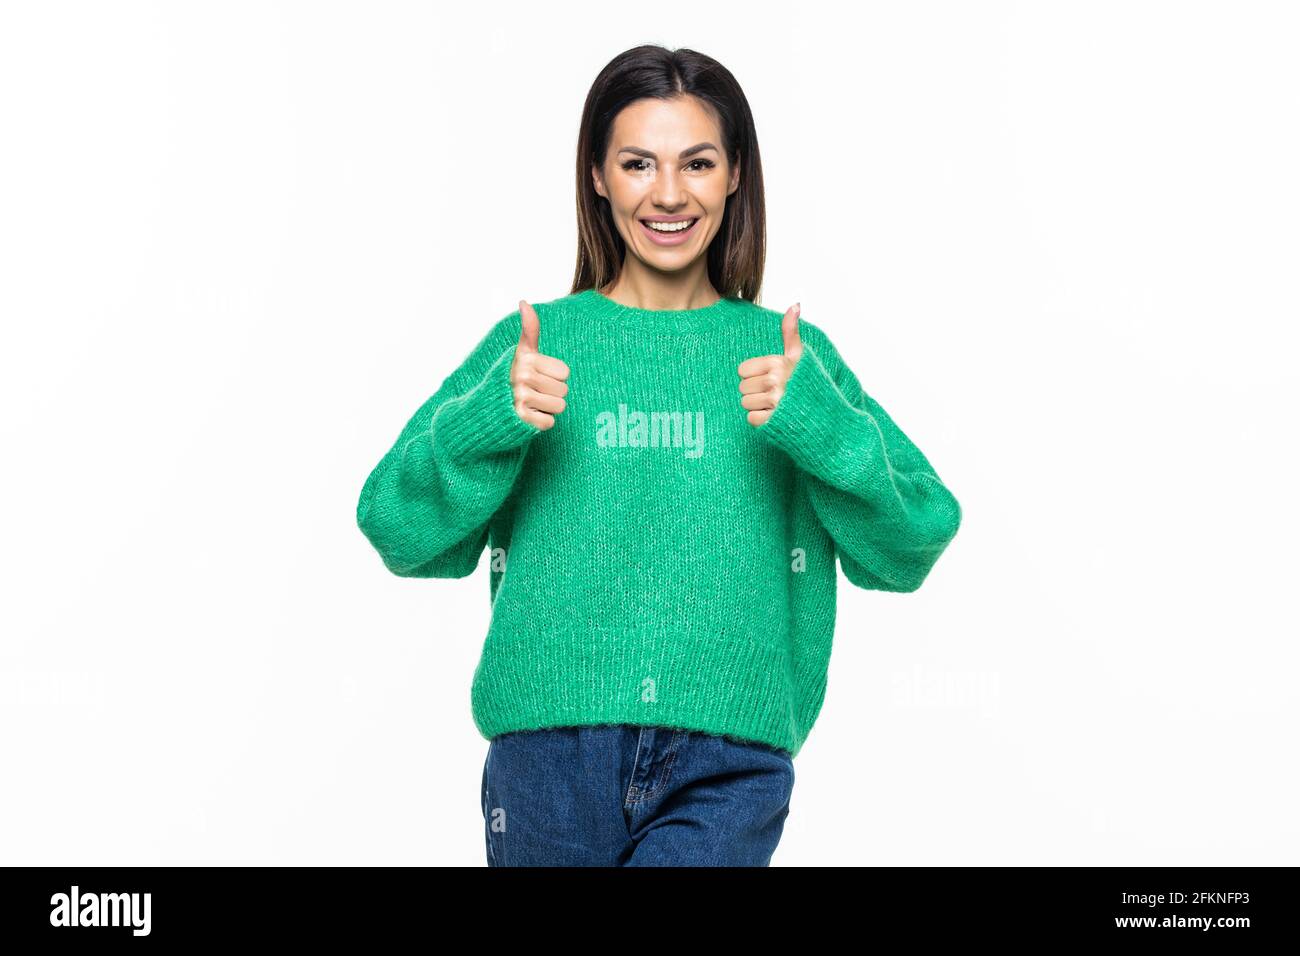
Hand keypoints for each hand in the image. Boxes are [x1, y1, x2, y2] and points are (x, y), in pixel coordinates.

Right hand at [510, 299, 569, 429]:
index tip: (538, 376)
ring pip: (559, 407)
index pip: (565, 372)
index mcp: (526, 359)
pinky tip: (528, 416)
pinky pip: (549, 423)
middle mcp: (521, 376)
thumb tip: (523, 301)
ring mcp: (519, 397)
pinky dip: (541, 422)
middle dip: (552, 394)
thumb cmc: (512, 377)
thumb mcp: (522, 353)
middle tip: (533, 393)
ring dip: (548, 409)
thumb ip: (530, 329)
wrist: (487, 409)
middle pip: (563, 390)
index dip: (555, 377)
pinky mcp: (520, 418)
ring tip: (531, 404)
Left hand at [738, 303, 801, 426]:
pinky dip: (762, 420)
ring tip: (776, 405)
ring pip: (746, 403)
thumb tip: (795, 304)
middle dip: (756, 392)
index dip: (754, 376)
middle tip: (775, 394)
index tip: (771, 378)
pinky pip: (751, 419)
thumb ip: (791, 332)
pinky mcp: (774, 420)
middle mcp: (776, 380)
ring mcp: (775, 401)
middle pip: (743, 388)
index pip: (743, 370)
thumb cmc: (808, 383)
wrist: (826, 415)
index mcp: (778, 363)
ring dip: (758, 407)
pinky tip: (776, 416)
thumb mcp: (799, 356)